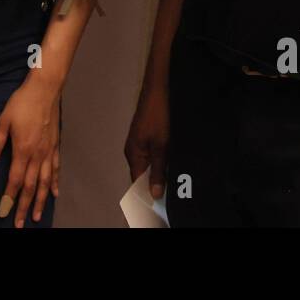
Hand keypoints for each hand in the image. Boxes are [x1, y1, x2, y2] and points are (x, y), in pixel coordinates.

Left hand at [0, 78, 59, 227]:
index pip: (15, 181)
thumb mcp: (3, 121)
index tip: (3, 213)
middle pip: (31, 187)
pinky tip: (54, 193)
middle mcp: (37, 155)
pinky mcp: (55, 146)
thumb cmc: (22, 103)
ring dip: (40, 201)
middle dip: (25, 207)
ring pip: (45, 183)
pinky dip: (54, 183)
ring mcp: (48, 151)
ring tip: (37, 216)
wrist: (45, 89)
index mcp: (23, 150)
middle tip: (20, 224)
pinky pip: (56, 169)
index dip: (9, 199)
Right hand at [125, 82, 168, 199]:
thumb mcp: (161, 146)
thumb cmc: (158, 117)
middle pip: (140, 177)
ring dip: (155, 176)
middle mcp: (132, 152)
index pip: (137, 184)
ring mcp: (137, 144)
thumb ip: (158, 171)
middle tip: (165, 199)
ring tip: (168, 187)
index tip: (154, 208)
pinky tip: (167, 168)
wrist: (157, 91)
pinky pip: (148, 158)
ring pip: (145, 167)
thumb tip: (155, 195)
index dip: (145, 197)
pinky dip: (157, 166)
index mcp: (133, 156)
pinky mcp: (144, 138)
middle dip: (151, 188)